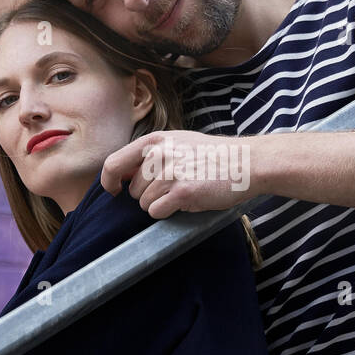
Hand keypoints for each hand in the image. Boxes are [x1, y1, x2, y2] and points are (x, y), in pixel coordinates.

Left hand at [100, 130, 256, 218]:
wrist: (246, 162)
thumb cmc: (213, 156)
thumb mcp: (178, 143)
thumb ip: (151, 155)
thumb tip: (124, 174)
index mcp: (154, 141)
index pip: (114, 163)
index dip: (108, 181)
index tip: (114, 191)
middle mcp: (158, 154)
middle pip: (132, 190)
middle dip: (148, 195)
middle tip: (173, 188)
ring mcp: (170, 172)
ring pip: (145, 204)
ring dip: (161, 205)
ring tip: (184, 192)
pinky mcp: (182, 191)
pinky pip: (157, 212)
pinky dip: (169, 213)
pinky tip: (187, 201)